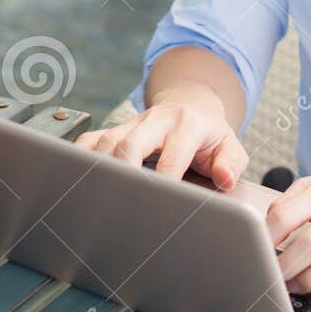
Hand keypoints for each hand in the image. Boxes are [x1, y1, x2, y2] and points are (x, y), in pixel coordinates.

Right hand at [74, 88, 247, 189]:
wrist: (192, 106)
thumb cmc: (210, 135)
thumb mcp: (231, 146)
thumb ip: (231, 163)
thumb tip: (225, 179)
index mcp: (187, 125)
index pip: (172, 156)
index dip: (165, 181)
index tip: (160, 205)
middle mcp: (157, 120)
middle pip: (131, 142)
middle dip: (124, 171)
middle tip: (122, 199)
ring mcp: (133, 123)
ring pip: (108, 141)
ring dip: (101, 168)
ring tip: (98, 196)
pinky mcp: (117, 128)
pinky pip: (92, 139)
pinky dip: (81, 157)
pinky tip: (79, 177)